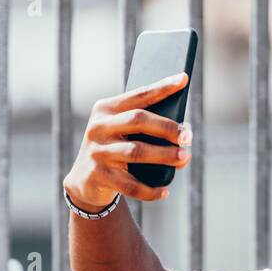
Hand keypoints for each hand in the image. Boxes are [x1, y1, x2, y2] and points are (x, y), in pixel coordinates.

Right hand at [63, 72, 192, 209]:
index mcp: (105, 109)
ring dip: (165, 155)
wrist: (84, 180)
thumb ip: (143, 126)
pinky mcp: (98, 176)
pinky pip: (130, 185)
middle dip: (166, 127)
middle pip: (138, 120)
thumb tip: (182, 129)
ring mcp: (97, 152)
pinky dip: (150, 190)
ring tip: (185, 158)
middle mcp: (98, 127)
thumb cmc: (113, 149)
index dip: (161, 88)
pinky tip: (165, 191)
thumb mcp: (121, 132)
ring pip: (136, 152)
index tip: (183, 79)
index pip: (138, 95)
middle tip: (188, 136)